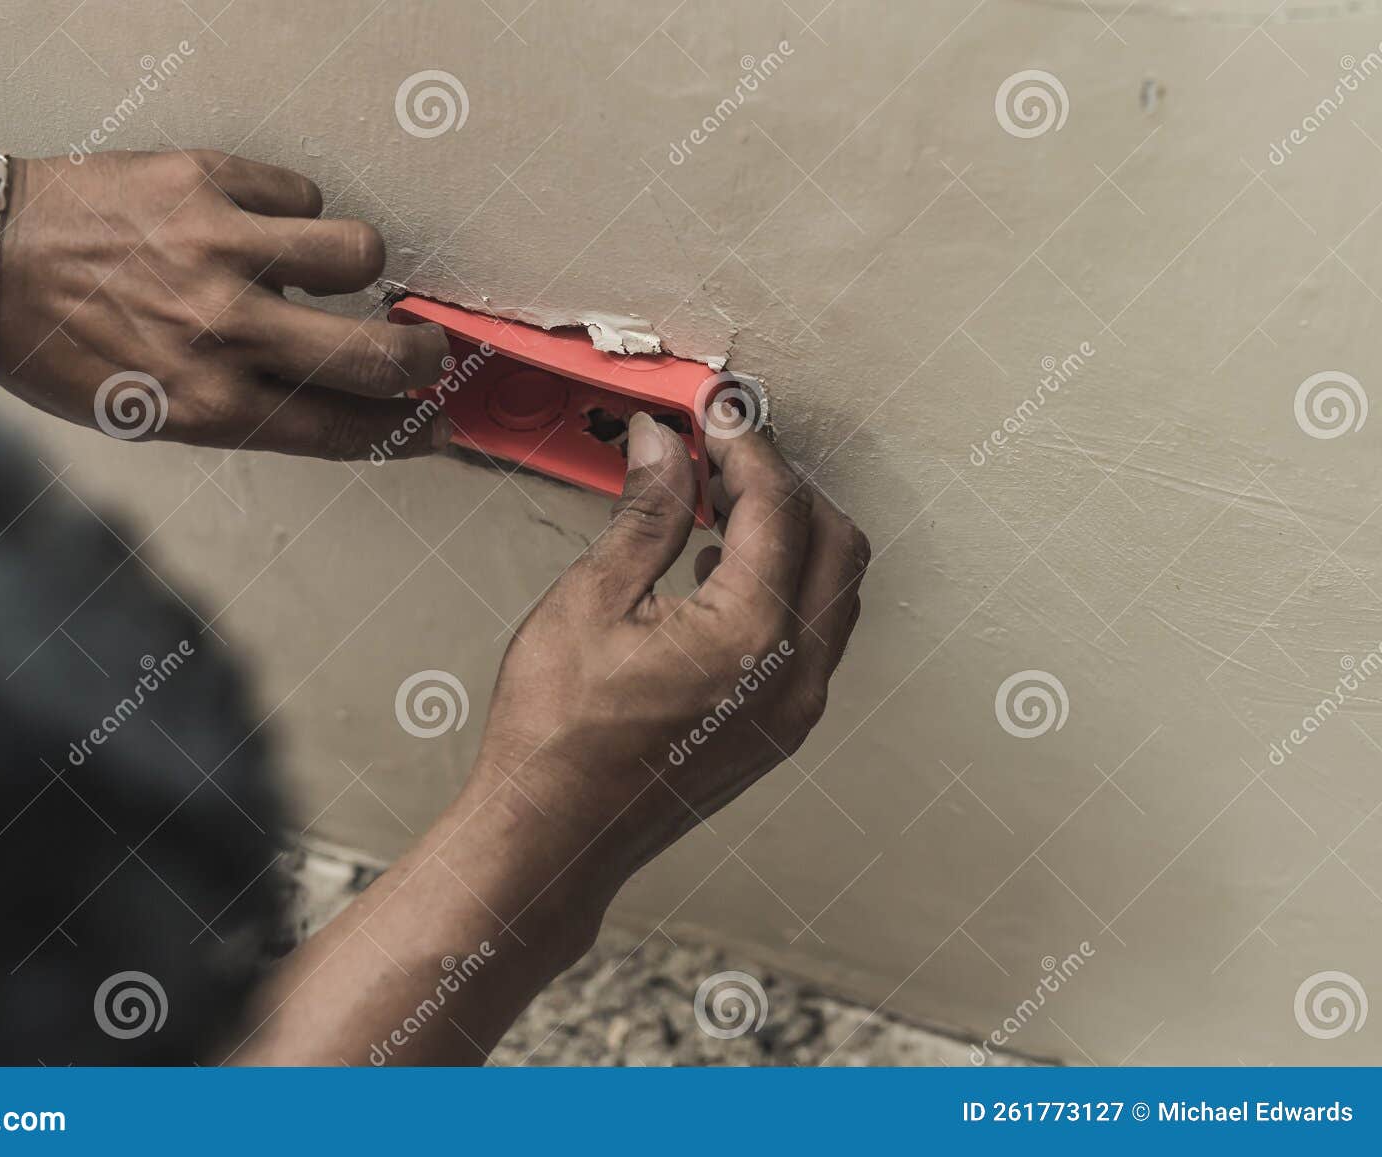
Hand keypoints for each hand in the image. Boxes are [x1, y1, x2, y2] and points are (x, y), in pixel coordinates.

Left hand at [0, 149, 449, 457]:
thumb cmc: (66, 349)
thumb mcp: (155, 414)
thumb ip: (251, 410)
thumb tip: (344, 399)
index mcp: (214, 407)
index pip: (350, 429)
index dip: (410, 430)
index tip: (438, 420)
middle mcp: (225, 336)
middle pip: (382, 354)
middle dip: (424, 354)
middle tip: (425, 343)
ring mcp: (218, 254)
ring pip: (361, 254)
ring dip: (356, 266)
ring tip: (320, 267)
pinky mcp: (205, 183)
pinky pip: (302, 195)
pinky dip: (291, 211)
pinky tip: (255, 222)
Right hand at [473, 409, 869, 906]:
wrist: (553, 836)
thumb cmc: (558, 739)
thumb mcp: (591, 600)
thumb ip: (646, 515)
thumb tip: (664, 451)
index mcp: (751, 636)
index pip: (778, 506)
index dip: (748, 445)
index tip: (716, 416)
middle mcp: (792, 675)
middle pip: (835, 540)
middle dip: (786, 484)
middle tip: (725, 453)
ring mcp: (794, 709)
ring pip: (836, 590)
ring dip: (795, 534)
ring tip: (723, 503)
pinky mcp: (779, 728)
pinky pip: (815, 636)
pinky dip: (788, 585)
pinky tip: (725, 569)